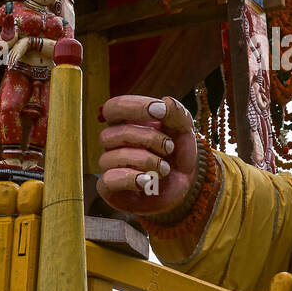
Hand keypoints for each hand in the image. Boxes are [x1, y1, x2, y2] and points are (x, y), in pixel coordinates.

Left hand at [8, 36, 32, 64]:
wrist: (26, 41)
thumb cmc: (23, 42)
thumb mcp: (19, 44)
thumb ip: (17, 47)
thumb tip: (17, 49)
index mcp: (13, 48)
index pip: (9, 55)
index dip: (8, 59)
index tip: (7, 63)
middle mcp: (14, 50)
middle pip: (10, 57)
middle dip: (9, 62)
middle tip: (8, 66)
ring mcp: (17, 52)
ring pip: (13, 58)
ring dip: (11, 63)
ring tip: (10, 67)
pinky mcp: (20, 53)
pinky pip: (16, 58)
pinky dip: (15, 61)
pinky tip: (14, 64)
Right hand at [96, 95, 197, 215]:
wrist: (183, 185)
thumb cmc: (176, 154)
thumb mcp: (183, 130)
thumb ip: (177, 113)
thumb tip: (165, 101)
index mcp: (125, 123)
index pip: (113, 107)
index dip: (134, 107)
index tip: (160, 111)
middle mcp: (113, 144)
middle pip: (112, 133)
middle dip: (147, 138)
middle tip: (170, 147)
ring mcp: (110, 166)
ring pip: (112, 157)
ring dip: (146, 161)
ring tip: (165, 169)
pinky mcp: (110, 189)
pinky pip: (107, 180)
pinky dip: (130, 179)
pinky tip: (147, 181)